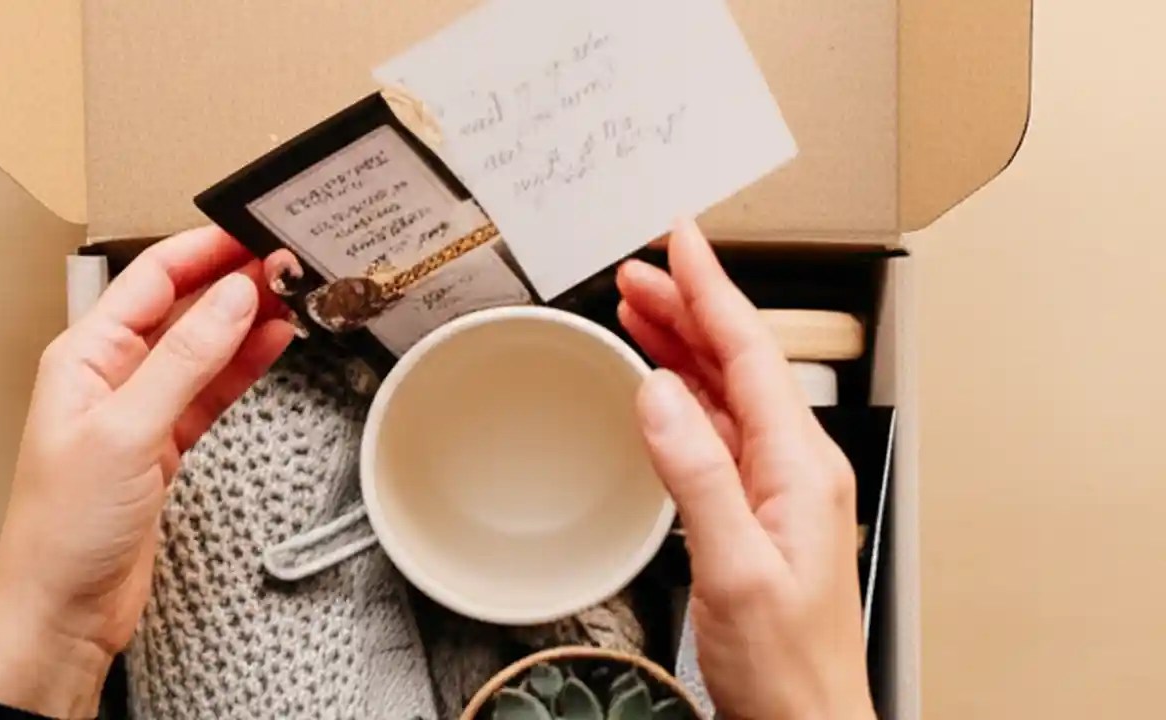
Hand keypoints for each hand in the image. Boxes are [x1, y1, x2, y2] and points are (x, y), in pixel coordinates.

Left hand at [0, 227, 293, 717]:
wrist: (64, 611)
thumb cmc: (65, 529)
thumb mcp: (127, 431)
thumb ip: (186, 361)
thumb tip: (232, 299)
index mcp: (84, 355)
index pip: (151, 279)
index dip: (204, 250)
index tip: (253, 235)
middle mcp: (111, 374)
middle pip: (181, 308)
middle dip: (232, 282)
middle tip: (287, 265)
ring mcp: (140, 409)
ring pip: (203, 347)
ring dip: (246, 322)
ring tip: (293, 297)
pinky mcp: (164, 443)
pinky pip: (211, 389)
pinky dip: (244, 367)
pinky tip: (273, 346)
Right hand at [618, 220, 873, 719]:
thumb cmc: (788, 665)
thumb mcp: (735, 566)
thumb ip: (697, 474)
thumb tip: (659, 393)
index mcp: (800, 466)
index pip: (750, 352)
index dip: (712, 290)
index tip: (682, 241)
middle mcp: (795, 466)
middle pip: (736, 361)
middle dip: (687, 306)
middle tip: (637, 269)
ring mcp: (777, 487)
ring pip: (724, 391)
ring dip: (683, 343)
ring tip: (640, 307)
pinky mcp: (756, 511)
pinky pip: (717, 429)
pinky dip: (684, 393)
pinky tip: (662, 384)